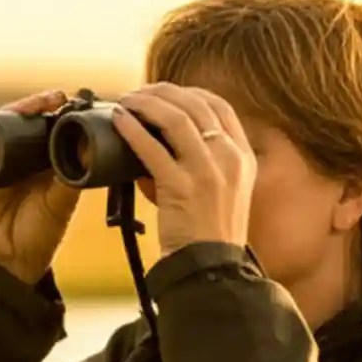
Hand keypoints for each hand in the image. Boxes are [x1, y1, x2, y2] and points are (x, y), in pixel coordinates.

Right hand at [0, 89, 80, 284]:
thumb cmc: (41, 235)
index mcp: (51, 165)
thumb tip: (88, 148)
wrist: (9, 260)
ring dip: (23, 109)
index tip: (80, 101)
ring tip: (40, 102)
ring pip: (11, 124)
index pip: (58, 130)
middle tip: (59, 96)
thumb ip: (70, 178)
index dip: (67, 114)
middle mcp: (29, 158)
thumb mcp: (61, 204)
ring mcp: (5, 160)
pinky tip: (9, 115)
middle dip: (44, 105)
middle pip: (34, 121)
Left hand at [112, 82, 255, 257]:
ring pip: (174, 118)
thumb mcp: (225, 192)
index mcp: (243, 157)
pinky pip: (151, 148)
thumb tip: (162, 143)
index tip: (167, 92)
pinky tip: (119, 121)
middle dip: (162, 92)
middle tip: (139, 93)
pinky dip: (132, 129)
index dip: (190, 92)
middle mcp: (229, 158)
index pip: (220, 106)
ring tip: (126, 101)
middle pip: (195, 104)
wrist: (212, 269)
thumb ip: (205, 164)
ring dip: (145, 103)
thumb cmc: (210, 235)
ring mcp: (207, 171)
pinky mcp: (181, 187)